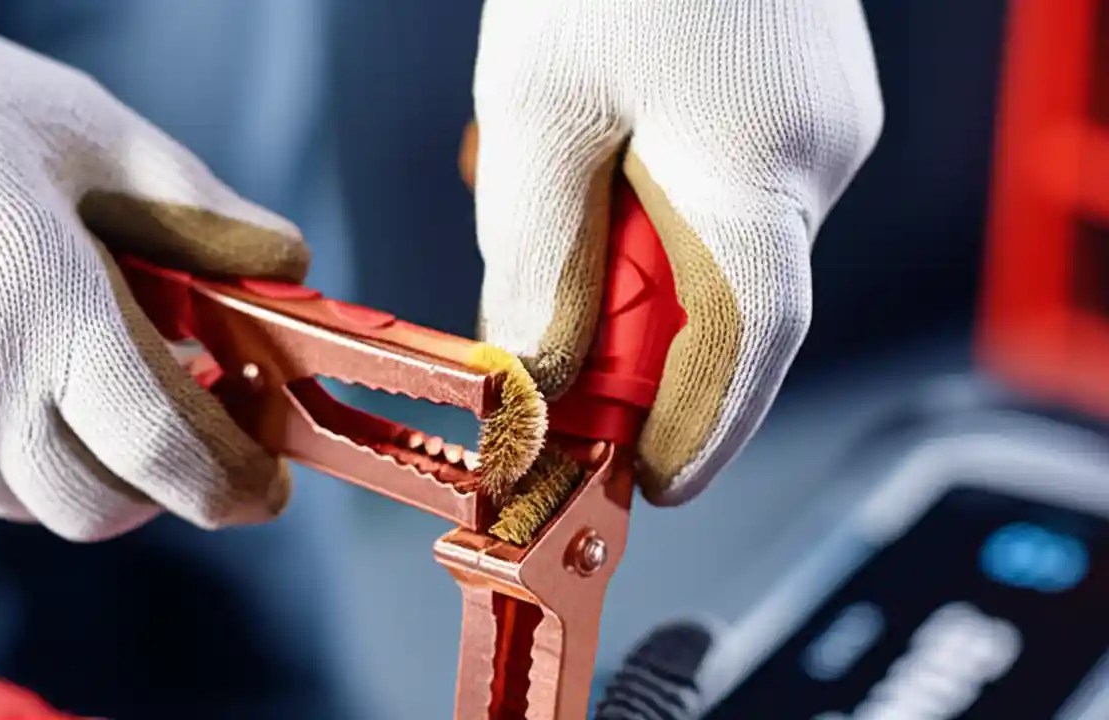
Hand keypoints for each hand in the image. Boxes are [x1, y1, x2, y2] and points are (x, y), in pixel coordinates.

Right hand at [0, 0, 306, 539]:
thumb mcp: (93, 134)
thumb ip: (201, 216)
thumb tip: (287, 269)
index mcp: (45, 309)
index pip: (163, 450)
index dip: (232, 485)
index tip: (267, 489)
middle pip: (100, 504)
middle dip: (166, 483)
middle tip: (194, 422)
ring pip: (29, 501)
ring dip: (90, 469)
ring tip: (99, 383)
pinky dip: (12, 461)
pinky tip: (16, 382)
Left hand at [470, 0, 882, 503]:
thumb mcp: (542, 109)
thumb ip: (542, 253)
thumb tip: (540, 372)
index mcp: (763, 162)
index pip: (745, 343)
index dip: (696, 430)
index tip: (644, 485)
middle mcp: (818, 155)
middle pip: (731, 308)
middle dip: (640, 344)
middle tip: (556, 346)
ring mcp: (822, 126)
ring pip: (727, 253)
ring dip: (641, 268)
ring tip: (569, 196)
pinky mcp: (802, 106)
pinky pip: (732, 200)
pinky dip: (663, 217)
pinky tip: (613, 166)